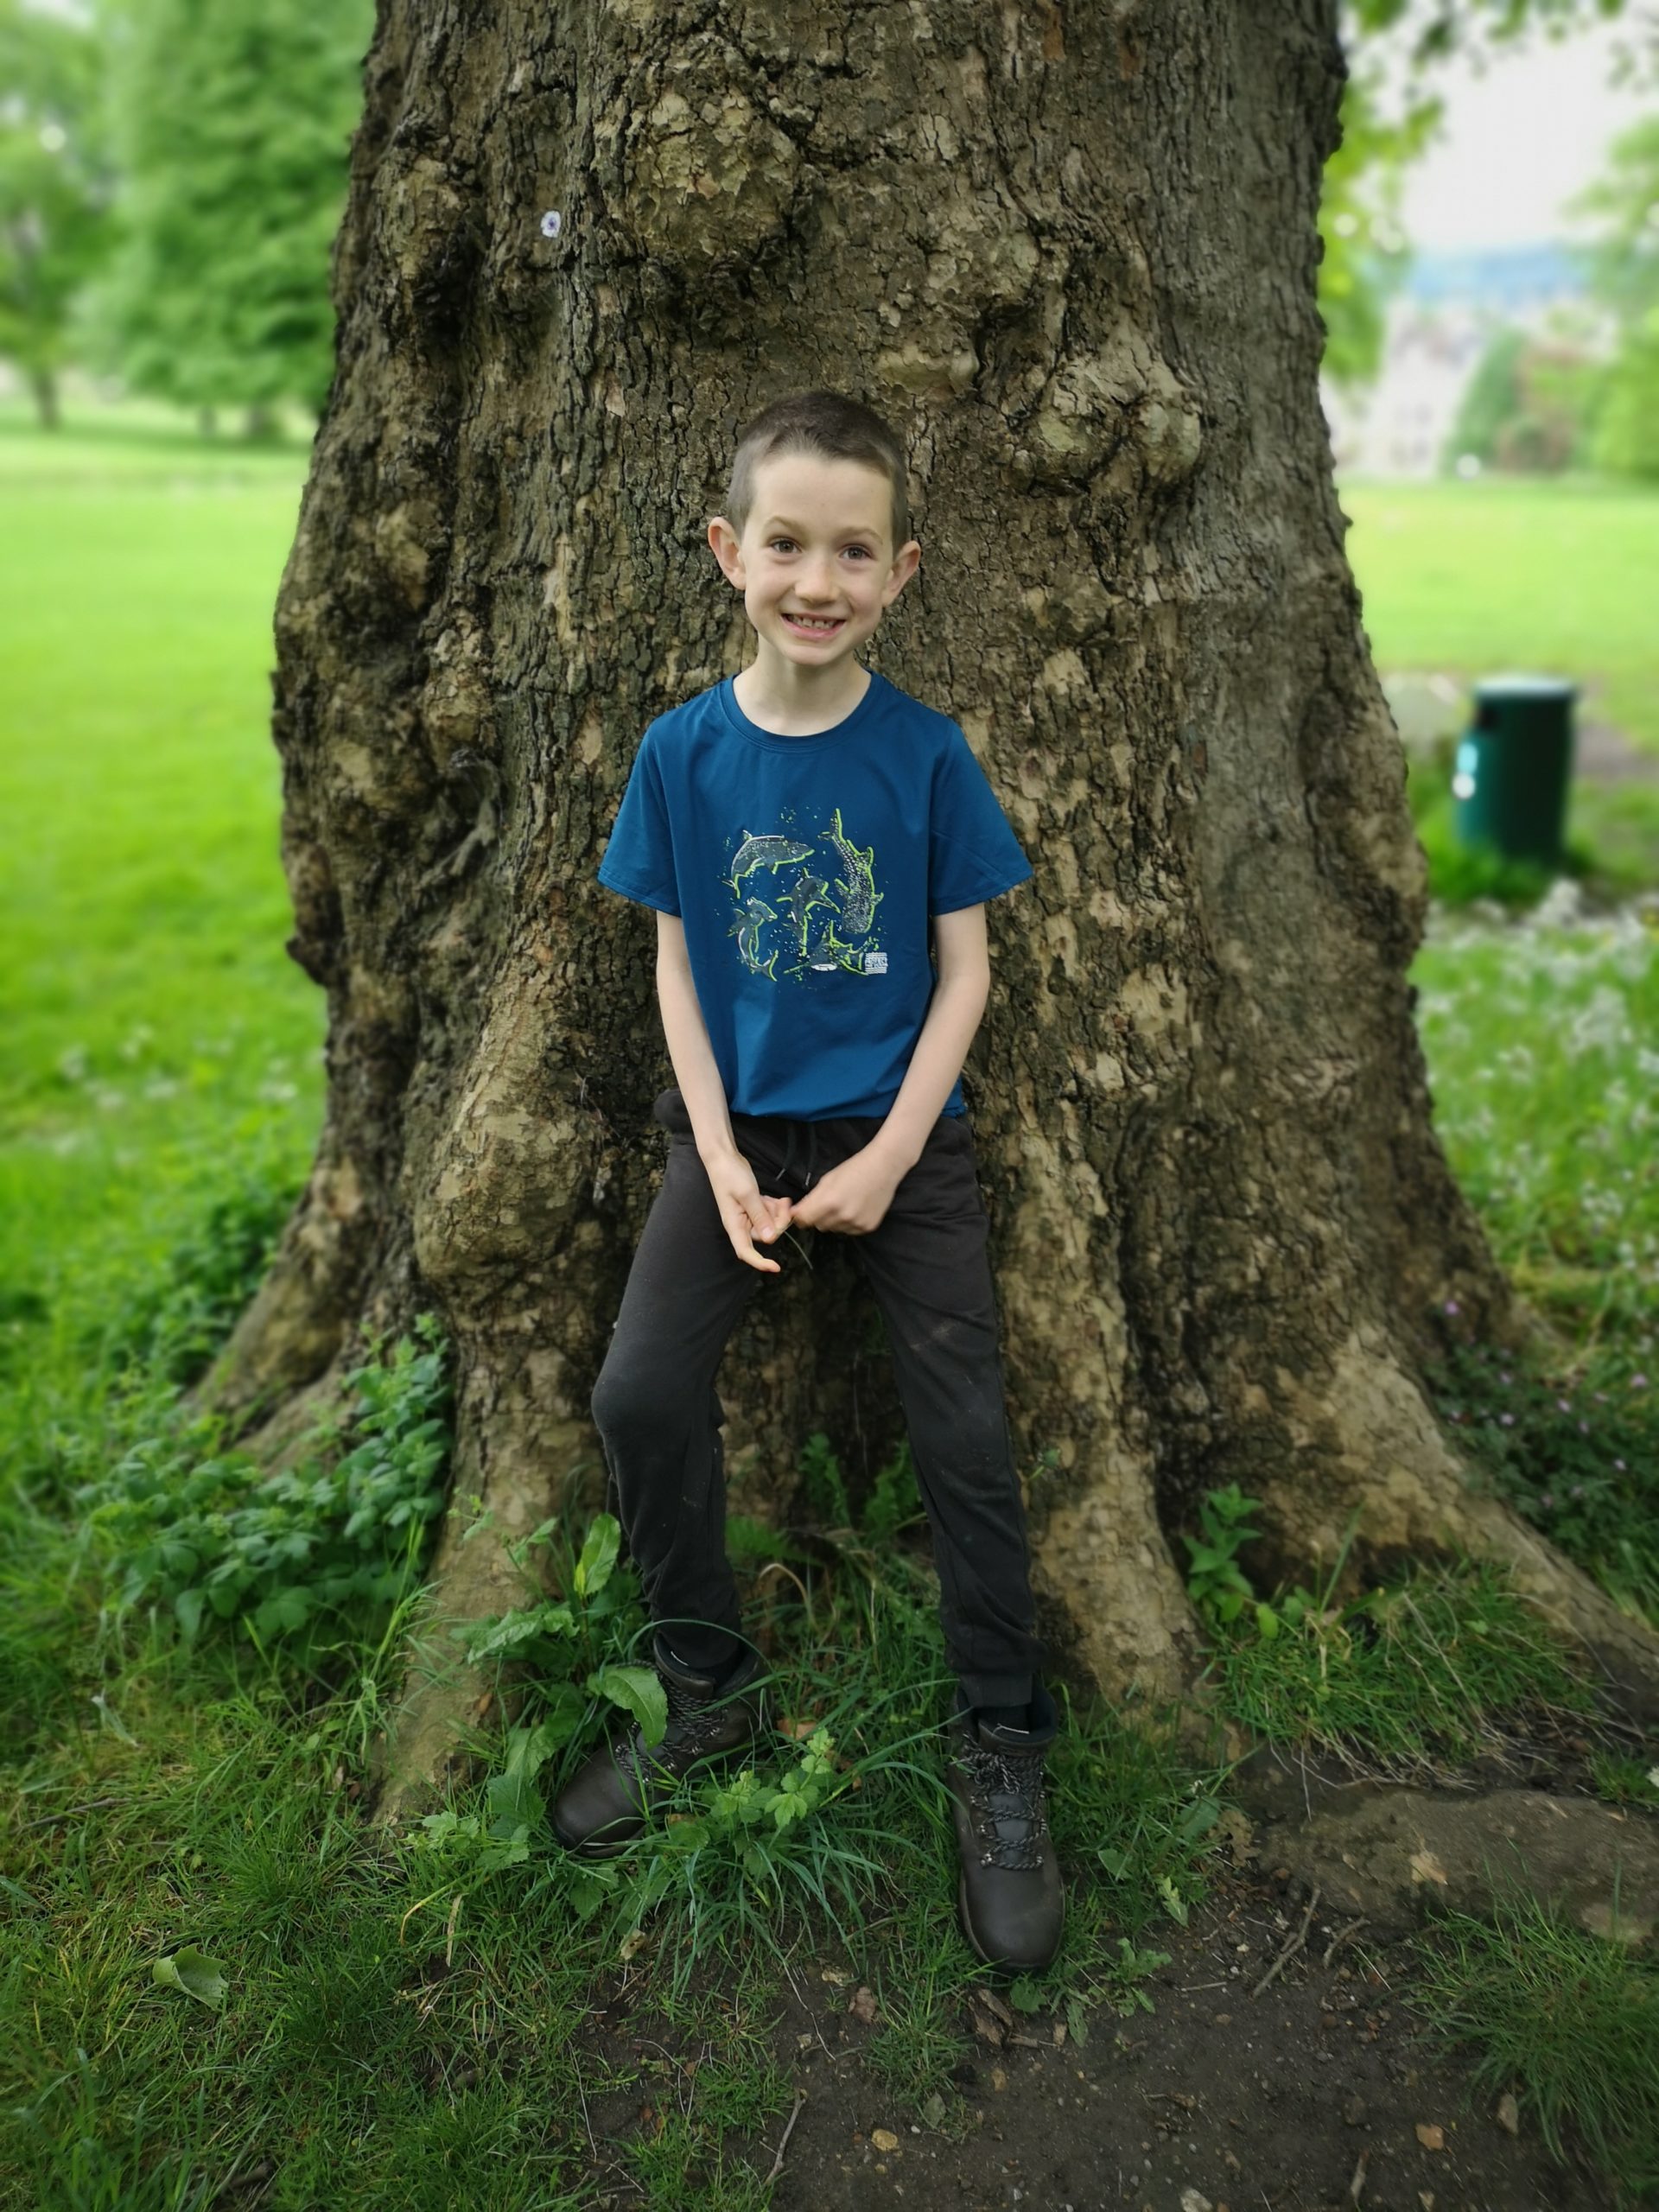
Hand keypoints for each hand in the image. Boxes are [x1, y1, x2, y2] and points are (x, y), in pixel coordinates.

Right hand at [704, 1151, 795, 1272]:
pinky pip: (768, 1215)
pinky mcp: (753, 1207)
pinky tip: (778, 1199)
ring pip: (769, 1224)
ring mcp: (747, 1215)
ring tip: (782, 1201)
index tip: (776, 1267)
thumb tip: (770, 1239)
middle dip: (778, 1223)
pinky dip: (775, 1208)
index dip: (760, 1262)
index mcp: (734, 1225)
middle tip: (785, 1207)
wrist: (723, 1157)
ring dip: (778, 1214)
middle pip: (764, 1235)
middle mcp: (740, 1224)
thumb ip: (759, 1216)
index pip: (745, 1252)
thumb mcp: (747, 1194)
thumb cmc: (730, 1174)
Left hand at [786, 1142, 906, 1236]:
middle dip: (819, 1217)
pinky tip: (857, 1208)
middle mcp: (842, 1216)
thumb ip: (810, 1199)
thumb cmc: (853, 1169)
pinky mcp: (868, 1227)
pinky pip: (849, 1231)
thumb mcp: (827, 1180)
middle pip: (819, 1226)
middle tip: (830, 1201)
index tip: (804, 1211)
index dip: (802, 1216)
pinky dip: (849, 1223)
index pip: (804, 1220)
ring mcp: (856, 1223)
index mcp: (829, 1202)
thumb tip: (794, 1214)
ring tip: (846, 1203)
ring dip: (835, 1220)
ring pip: (834, 1229)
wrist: (884, 1168)